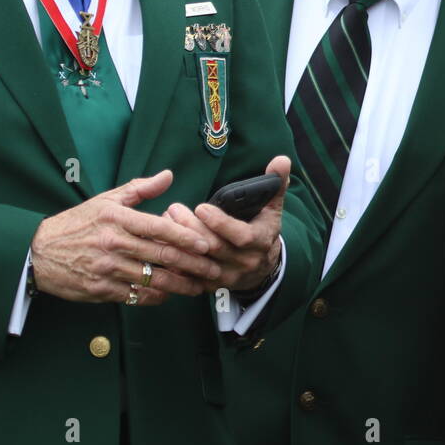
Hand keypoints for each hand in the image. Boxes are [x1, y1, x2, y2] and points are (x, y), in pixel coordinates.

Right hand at [31, 170, 221, 304]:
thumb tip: (168, 175)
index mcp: (117, 219)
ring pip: (152, 279)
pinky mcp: (100, 290)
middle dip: (192, 265)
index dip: (186, 237)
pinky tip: (169, 295)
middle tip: (213, 269)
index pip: (159, 228)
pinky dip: (155, 297)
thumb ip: (139, 189)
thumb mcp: (105, 200)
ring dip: (180, 285)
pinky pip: (135, 295)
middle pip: (161, 256)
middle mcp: (113, 244)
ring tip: (199, 286)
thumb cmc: (76, 224)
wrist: (37, 253)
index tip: (206, 244)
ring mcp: (107, 269)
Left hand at [170, 156, 290, 293]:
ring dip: (179, 244)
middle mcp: (245, 262)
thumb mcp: (272, 208)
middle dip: (192, 228)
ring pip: (199, 263)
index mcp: (261, 241)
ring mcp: (227, 277)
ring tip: (165, 221)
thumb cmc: (263, 230)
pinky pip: (189, 277)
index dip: (221, 223)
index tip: (201, 207)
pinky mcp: (212, 286)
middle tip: (174, 208)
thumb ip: (276, 183)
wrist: (263, 267)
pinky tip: (162, 245)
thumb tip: (282, 159)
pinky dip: (174, 263)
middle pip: (215, 248)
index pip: (242, 236)